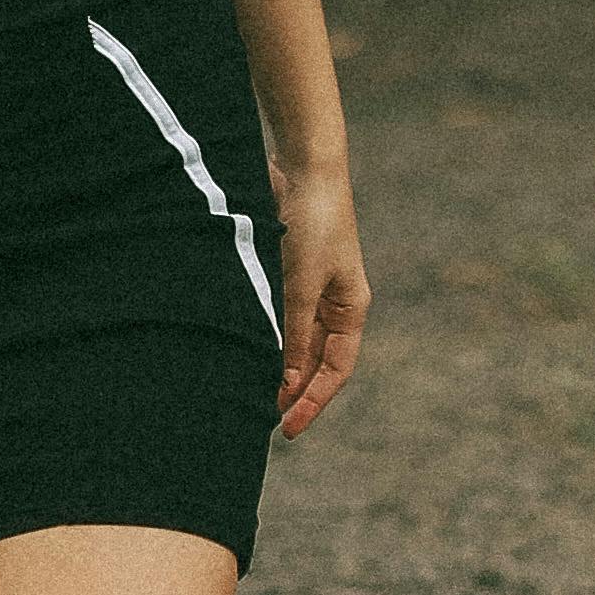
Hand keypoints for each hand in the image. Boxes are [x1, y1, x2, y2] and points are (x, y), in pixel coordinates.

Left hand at [270, 163, 369, 434]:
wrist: (305, 166)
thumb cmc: (313, 222)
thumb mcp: (302, 283)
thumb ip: (292, 333)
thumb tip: (284, 384)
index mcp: (350, 307)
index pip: (334, 369)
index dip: (313, 401)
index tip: (288, 429)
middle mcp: (333, 303)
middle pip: (314, 361)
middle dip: (292, 390)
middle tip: (261, 419)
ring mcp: (311, 288)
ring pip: (294, 342)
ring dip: (276, 366)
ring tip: (249, 391)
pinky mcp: (288, 273)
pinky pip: (278, 318)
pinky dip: (264, 338)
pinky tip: (243, 351)